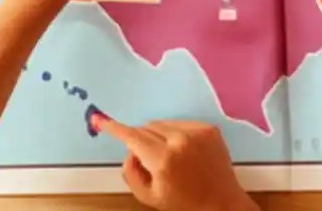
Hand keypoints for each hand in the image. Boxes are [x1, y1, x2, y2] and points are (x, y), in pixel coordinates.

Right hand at [97, 118, 256, 210]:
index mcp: (163, 160)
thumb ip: (130, 172)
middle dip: (141, 141)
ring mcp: (196, 132)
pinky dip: (176, 134)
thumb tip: (129, 150)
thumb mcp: (149, 196)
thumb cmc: (184, 203)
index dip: (114, 128)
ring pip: (163, 124)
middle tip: (150, 160)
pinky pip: (181, 123)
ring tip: (171, 158)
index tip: (100, 119)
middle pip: (146, 128)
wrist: (221, 203)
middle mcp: (180, 141)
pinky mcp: (208, 128)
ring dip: (158, 136)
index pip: (132, 137)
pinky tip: (184, 152)